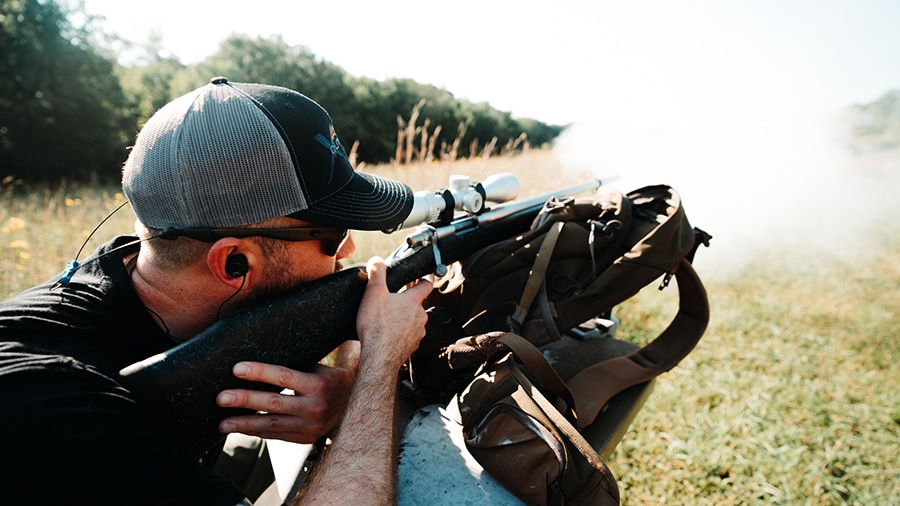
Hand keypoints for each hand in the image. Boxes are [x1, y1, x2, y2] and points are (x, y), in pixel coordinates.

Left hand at [215, 340, 359, 443]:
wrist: (354, 402)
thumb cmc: (329, 379)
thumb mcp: (316, 368)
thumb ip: (292, 367)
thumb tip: (257, 363)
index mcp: (318, 384)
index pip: (283, 376)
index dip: (259, 372)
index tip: (237, 369)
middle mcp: (315, 407)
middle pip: (273, 403)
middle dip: (244, 400)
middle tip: (222, 398)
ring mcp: (310, 426)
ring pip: (271, 425)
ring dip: (244, 423)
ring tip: (223, 422)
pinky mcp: (306, 438)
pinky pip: (276, 436)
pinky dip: (256, 432)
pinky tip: (240, 429)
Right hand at [356, 257, 431, 369]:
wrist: (378, 357)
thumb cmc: (377, 326)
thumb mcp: (373, 293)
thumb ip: (377, 273)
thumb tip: (377, 260)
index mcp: (414, 301)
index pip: (426, 284)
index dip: (425, 277)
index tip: (426, 274)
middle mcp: (420, 316)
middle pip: (417, 303)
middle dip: (407, 300)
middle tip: (394, 298)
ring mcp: (418, 332)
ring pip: (413, 320)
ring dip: (404, 317)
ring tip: (388, 318)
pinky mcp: (411, 346)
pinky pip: (409, 335)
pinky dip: (401, 333)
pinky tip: (388, 334)